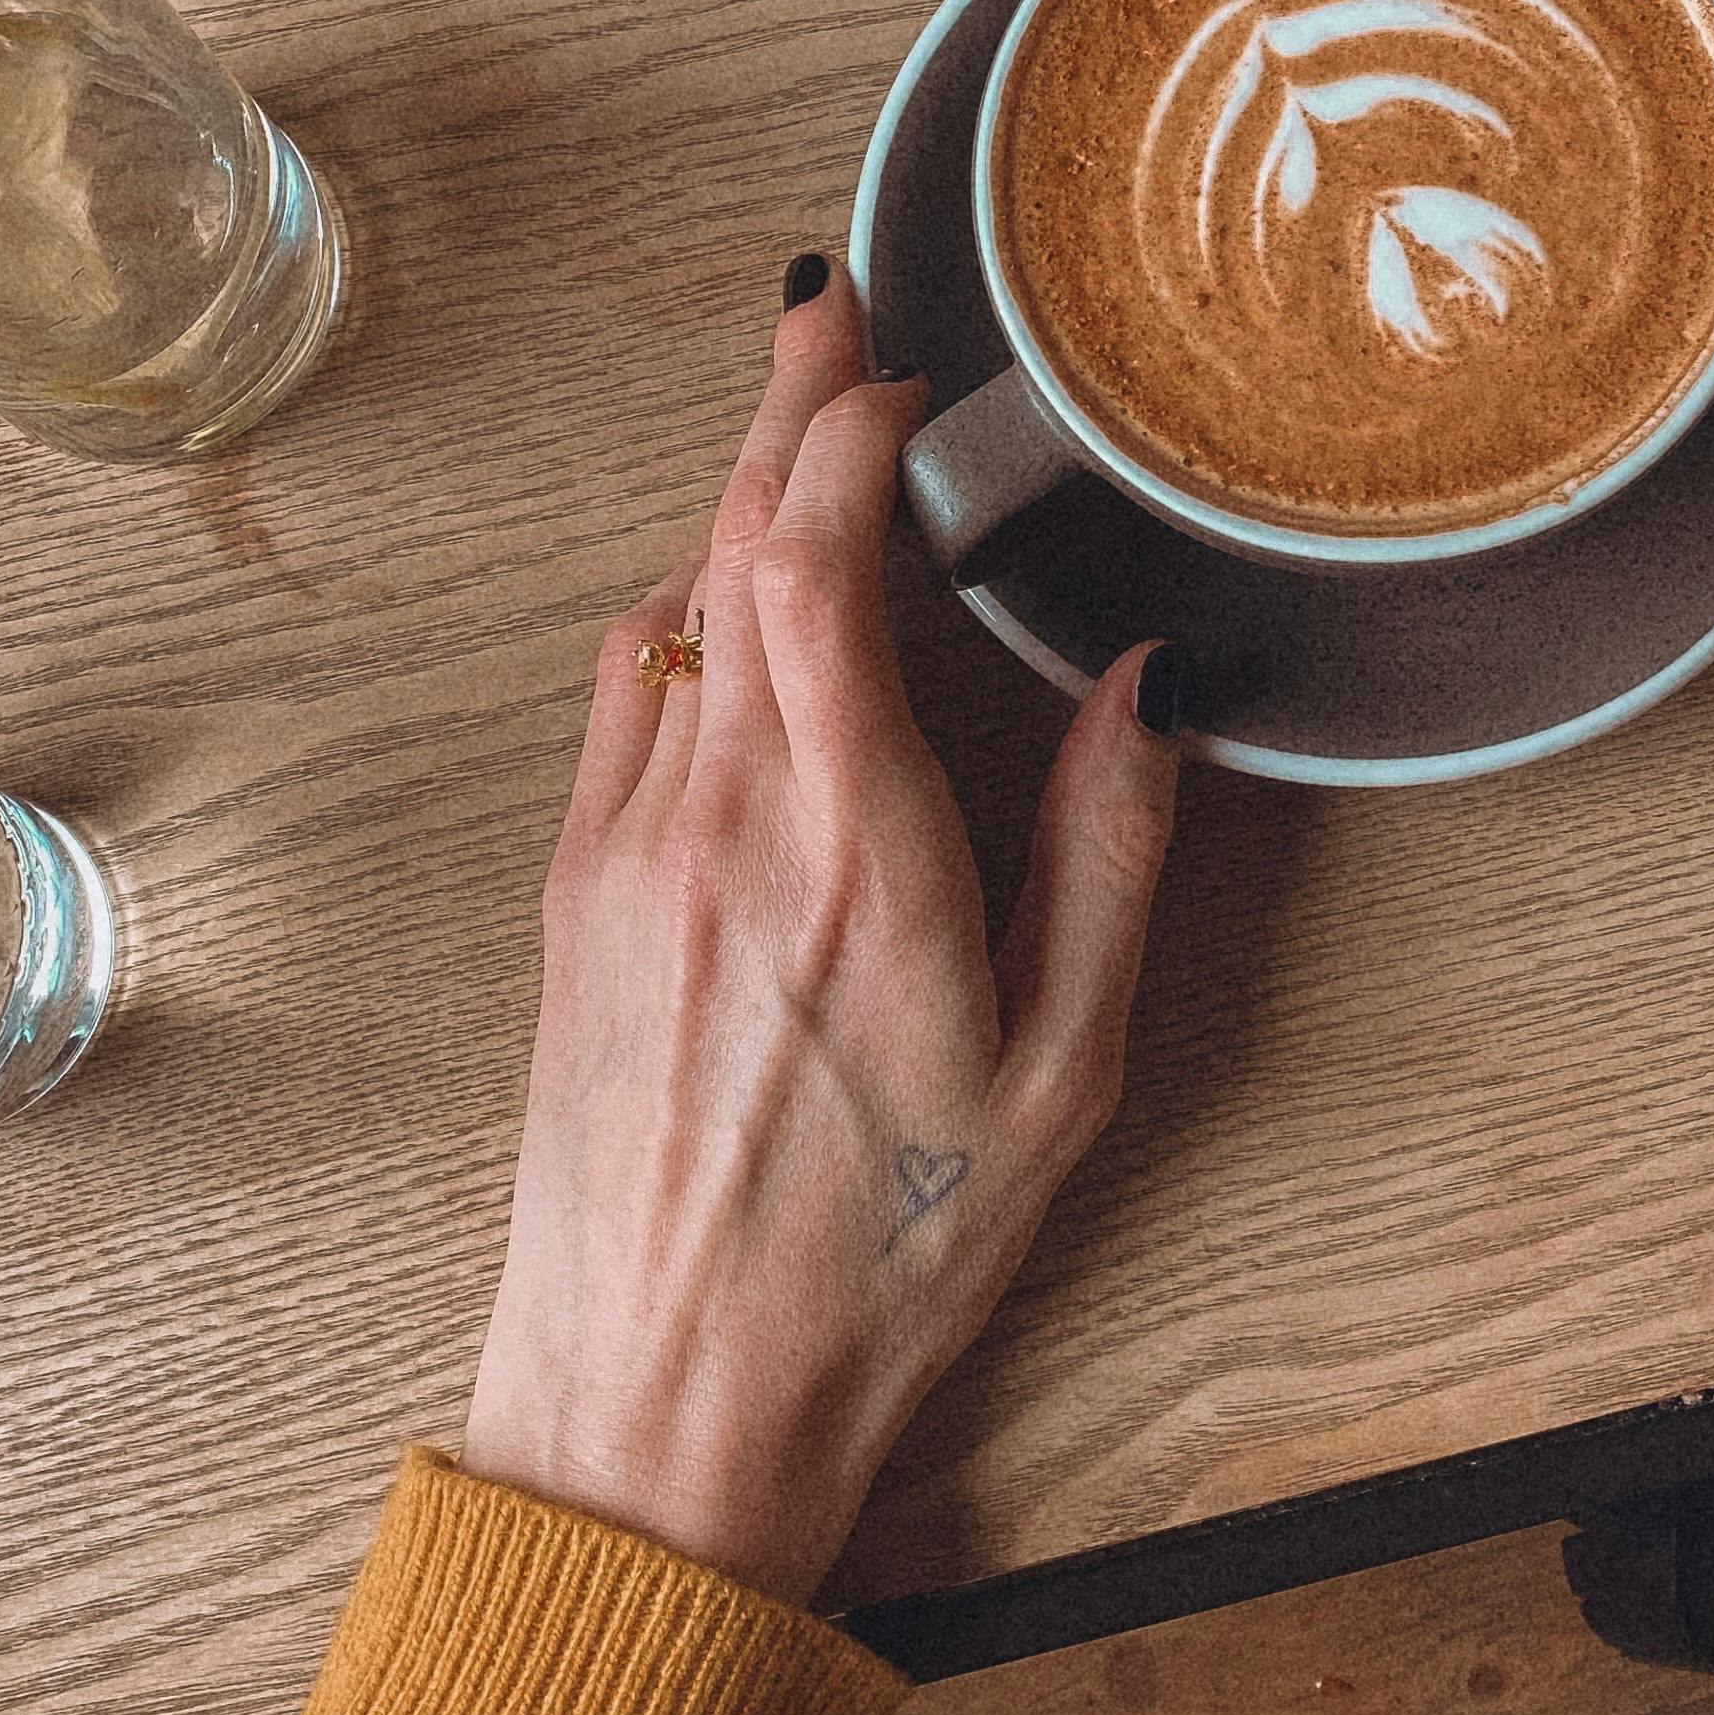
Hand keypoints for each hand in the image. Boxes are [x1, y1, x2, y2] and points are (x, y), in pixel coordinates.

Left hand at [463, 256, 1182, 1604]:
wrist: (659, 1401)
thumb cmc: (879, 1266)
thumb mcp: (1065, 1078)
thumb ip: (1111, 855)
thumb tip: (1145, 681)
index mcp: (852, 853)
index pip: (808, 561)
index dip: (836, 426)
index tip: (893, 362)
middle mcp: (716, 824)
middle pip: (724, 545)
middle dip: (781, 408)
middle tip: (829, 313)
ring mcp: (620, 851)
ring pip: (669, 610)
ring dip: (734, 508)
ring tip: (798, 444)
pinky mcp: (569, 894)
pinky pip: (622, 695)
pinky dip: (681, 615)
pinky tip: (728, 616)